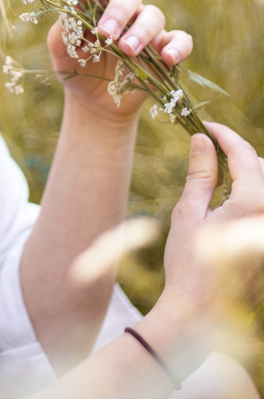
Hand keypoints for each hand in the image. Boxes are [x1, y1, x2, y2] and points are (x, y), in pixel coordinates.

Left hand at [46, 0, 192, 120]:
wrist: (94, 101)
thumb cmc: (76, 67)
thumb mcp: (61, 52)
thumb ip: (63, 31)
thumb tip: (72, 14)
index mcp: (96, 3)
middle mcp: (124, 11)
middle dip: (118, 10)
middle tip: (106, 33)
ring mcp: (146, 29)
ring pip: (153, 15)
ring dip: (141, 31)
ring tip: (127, 50)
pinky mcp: (164, 51)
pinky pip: (180, 39)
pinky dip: (178, 45)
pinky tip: (168, 58)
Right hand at [162, 123, 263, 318]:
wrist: (200, 318)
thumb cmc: (188, 265)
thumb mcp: (189, 212)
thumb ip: (201, 172)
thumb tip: (202, 139)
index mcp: (253, 203)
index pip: (244, 154)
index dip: (224, 135)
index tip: (205, 126)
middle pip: (262, 169)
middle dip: (239, 155)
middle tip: (210, 151)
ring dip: (249, 178)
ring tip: (219, 177)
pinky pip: (263, 214)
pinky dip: (252, 201)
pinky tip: (231, 206)